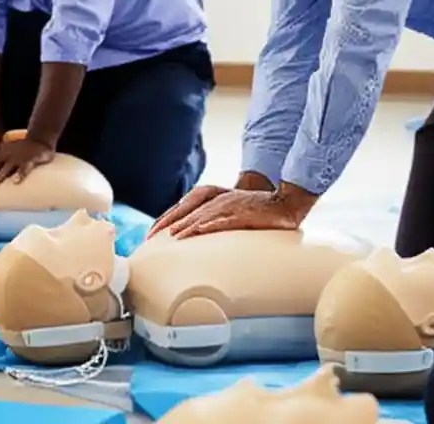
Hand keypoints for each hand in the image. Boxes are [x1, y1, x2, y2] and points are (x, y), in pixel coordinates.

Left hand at [0, 137, 54, 185]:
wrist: (40, 141)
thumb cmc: (20, 148)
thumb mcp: (4, 149)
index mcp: (0, 151)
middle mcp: (8, 153)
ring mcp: (18, 156)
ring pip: (6, 166)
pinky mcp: (30, 160)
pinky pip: (24, 168)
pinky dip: (20, 174)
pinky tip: (15, 181)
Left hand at [153, 182, 315, 239]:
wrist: (282, 204)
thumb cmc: (252, 210)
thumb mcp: (226, 211)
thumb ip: (208, 219)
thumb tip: (187, 235)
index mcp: (211, 196)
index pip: (182, 206)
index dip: (165, 218)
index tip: (151, 233)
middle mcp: (217, 198)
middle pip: (187, 209)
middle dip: (169, 223)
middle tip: (153, 237)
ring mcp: (230, 204)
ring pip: (203, 214)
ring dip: (187, 225)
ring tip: (174, 236)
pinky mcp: (244, 213)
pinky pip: (225, 219)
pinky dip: (212, 224)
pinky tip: (200, 230)